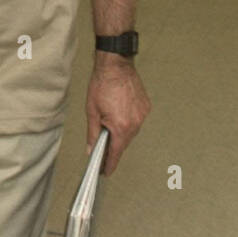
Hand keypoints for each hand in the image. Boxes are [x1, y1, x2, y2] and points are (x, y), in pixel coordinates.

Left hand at [85, 52, 149, 175]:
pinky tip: (120, 113)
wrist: (116, 65)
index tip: (105, 172)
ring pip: (131, 132)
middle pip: (123, 143)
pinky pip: (137, 120)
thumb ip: (92, 134)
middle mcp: (135, 123)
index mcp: (121, 127)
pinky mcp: (146, 107)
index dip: (109, 164)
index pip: (116, 153)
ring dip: (121, 131)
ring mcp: (142, 115)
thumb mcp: (91, 111)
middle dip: (113, 145)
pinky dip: (128, 120)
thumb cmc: (102, 85)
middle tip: (102, 146)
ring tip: (110, 122)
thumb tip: (92, 150)